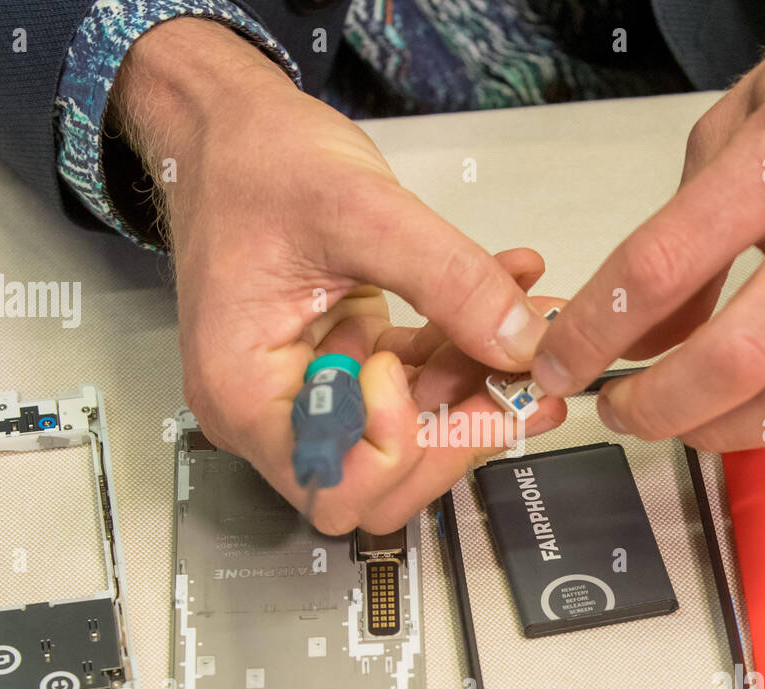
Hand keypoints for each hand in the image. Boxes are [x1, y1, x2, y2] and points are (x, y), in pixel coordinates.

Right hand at [111, 18, 559, 531]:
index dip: (392, 446)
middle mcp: (274, 409)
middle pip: (379, 480)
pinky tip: (507, 298)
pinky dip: (466, 349)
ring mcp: (314, 388)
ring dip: (479, 388)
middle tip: (519, 378)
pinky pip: (419, 384)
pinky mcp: (349, 362)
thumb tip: (520, 341)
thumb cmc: (254, 162)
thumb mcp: (360, 211)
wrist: (232, 127)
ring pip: (411, 436)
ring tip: (532, 330)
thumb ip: (448, 279)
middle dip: (457, 432)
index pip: (334, 484)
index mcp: (245, 393)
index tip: (409, 371)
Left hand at [531, 0, 764, 448]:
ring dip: (720, 432)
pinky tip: (757, 404)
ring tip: (680, 419)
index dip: (595, 331)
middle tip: (618, 409)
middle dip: (655, 406)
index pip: (664, 265)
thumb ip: (684, 231)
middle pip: (736, 358)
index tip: (558, 363)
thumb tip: (645, 336)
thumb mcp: (740, 121)